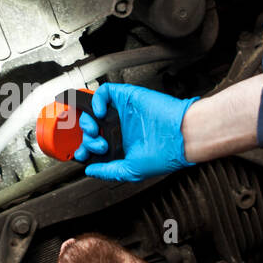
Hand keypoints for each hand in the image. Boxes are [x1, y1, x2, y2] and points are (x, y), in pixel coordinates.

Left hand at [73, 83, 197, 181]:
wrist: (181, 137)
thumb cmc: (164, 154)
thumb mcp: (131, 170)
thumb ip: (108, 171)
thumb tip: (90, 171)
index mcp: (122, 145)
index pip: (95, 145)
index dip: (84, 150)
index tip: (82, 155)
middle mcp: (121, 128)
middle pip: (91, 129)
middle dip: (87, 139)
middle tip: (97, 144)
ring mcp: (123, 112)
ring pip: (94, 111)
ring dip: (88, 122)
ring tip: (96, 131)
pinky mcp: (127, 97)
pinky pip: (105, 92)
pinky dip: (96, 100)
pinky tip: (99, 113)